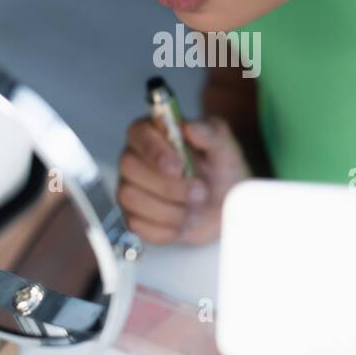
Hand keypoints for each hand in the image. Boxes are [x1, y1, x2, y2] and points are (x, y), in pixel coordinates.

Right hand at [116, 114, 251, 245]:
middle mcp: (136, 159)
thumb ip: (212, 133)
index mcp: (155, 134)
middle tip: (200, 191)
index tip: (178, 166)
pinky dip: (165, 228)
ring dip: (169, 208)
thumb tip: (190, 127)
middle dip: (167, 185)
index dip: (153, 149)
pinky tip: (183, 222)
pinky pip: (137, 224)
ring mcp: (130, 188)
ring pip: (130, 197)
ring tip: (194, 207)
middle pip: (129, 166)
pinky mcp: (133, 217)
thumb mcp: (226, 149)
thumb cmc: (222, 172)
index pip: (138, 132)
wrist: (226, 209)